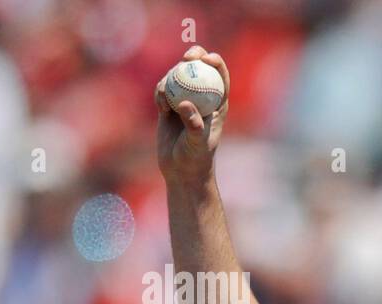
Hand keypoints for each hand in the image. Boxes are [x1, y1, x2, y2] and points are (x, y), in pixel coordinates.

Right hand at [155, 47, 229, 185]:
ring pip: (178, 76)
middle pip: (199, 69)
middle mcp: (203, 99)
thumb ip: (193, 123)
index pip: (220, 77)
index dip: (215, 62)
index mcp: (218, 104)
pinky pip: (163, 89)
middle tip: (186, 58)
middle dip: (194, 56)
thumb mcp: (197, 142)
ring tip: (167, 101)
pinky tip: (161, 107)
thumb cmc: (195, 158)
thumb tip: (184, 103)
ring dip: (171, 78)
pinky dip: (160, 92)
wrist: (180, 170)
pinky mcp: (169, 106)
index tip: (206, 58)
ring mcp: (185, 100)